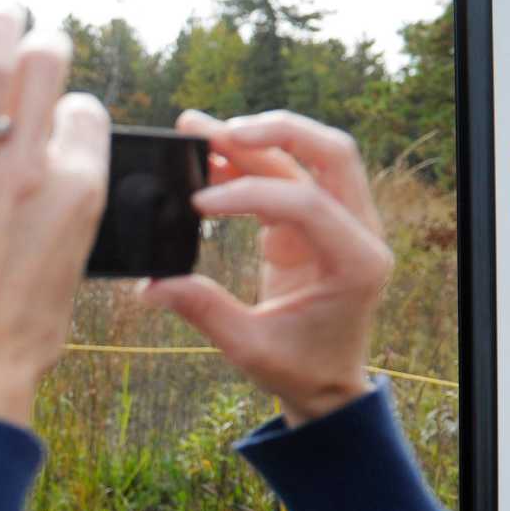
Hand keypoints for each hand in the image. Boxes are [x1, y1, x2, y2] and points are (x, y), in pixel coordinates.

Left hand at [0, 2, 109, 427]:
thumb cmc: (19, 333)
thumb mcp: (72, 264)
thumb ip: (67, 206)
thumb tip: (61, 172)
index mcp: (79, 190)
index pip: (84, 112)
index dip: (71, 105)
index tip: (56, 113)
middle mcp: (29, 170)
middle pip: (45, 71)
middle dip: (44, 42)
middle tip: (35, 32)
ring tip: (1, 10)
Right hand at [139, 110, 389, 424]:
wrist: (328, 381)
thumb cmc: (298, 367)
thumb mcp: (249, 348)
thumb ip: (204, 310)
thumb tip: (150, 286)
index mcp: (357, 263)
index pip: (307, 203)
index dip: (249, 195)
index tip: (197, 205)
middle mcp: (359, 231)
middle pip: (331, 152)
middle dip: (275, 133)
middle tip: (217, 131)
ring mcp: (341, 220)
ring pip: (309, 154)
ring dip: (255, 139)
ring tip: (196, 129)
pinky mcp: (316, 220)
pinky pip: (286, 176)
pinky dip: (248, 163)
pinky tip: (208, 157)